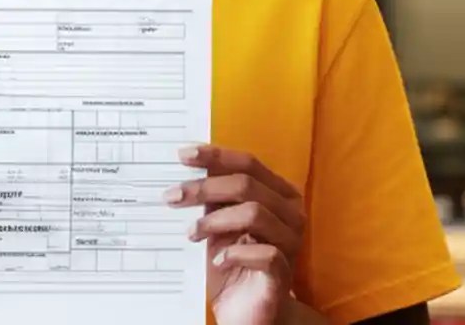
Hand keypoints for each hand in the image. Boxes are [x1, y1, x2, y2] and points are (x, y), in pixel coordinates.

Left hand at [164, 144, 305, 324]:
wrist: (249, 310)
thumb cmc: (234, 260)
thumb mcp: (219, 223)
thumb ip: (213, 197)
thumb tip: (186, 168)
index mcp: (279, 194)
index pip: (248, 163)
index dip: (216, 156)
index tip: (183, 155)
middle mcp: (291, 214)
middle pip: (247, 185)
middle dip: (205, 188)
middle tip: (172, 196)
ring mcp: (291, 243)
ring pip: (254, 213)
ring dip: (215, 221)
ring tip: (192, 232)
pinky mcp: (284, 273)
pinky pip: (265, 254)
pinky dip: (235, 254)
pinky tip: (217, 261)